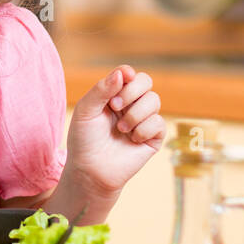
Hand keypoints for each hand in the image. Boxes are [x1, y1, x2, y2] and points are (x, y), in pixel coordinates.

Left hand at [65, 65, 164, 196]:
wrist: (91, 170)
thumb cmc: (84, 140)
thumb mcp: (86, 111)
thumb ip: (101, 90)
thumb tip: (122, 73)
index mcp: (113, 95)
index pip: (128, 75)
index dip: (127, 74)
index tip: (124, 77)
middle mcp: (130, 105)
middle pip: (145, 81)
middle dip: (132, 91)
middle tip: (114, 106)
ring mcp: (143, 120)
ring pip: (154, 100)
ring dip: (135, 114)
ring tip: (120, 129)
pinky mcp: (153, 136)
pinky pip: (158, 122)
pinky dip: (143, 129)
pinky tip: (132, 139)